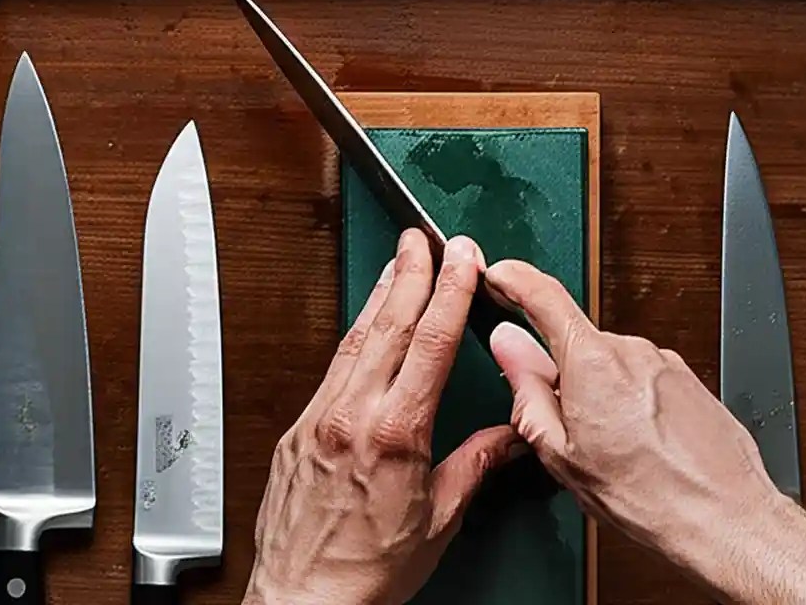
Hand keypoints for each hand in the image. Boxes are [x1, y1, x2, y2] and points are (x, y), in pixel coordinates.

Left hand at [244, 230, 521, 604]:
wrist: (303, 601)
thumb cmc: (367, 574)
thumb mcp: (439, 520)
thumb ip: (475, 465)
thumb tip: (509, 437)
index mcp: (395, 435)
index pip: (429, 344)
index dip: (449, 292)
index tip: (462, 259)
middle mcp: (351, 417)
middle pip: (387, 326)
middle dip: (410, 274)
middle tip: (423, 238)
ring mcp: (318, 420)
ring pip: (354, 342)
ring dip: (380, 296)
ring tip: (397, 264)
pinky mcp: (296, 431)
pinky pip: (331, 370)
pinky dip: (354, 337)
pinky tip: (365, 325)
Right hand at [484, 260, 805, 604]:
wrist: (725, 518)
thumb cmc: (650, 498)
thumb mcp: (562, 454)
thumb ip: (528, 391)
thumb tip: (508, 347)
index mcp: (592, 363)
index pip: (543, 296)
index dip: (513, 278)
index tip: (498, 275)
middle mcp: (631, 350)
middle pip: (576, 344)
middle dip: (561, 377)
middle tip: (563, 431)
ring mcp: (664, 362)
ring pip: (610, 366)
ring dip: (599, 396)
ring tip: (612, 453)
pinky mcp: (687, 378)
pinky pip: (641, 380)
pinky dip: (630, 406)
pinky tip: (641, 448)